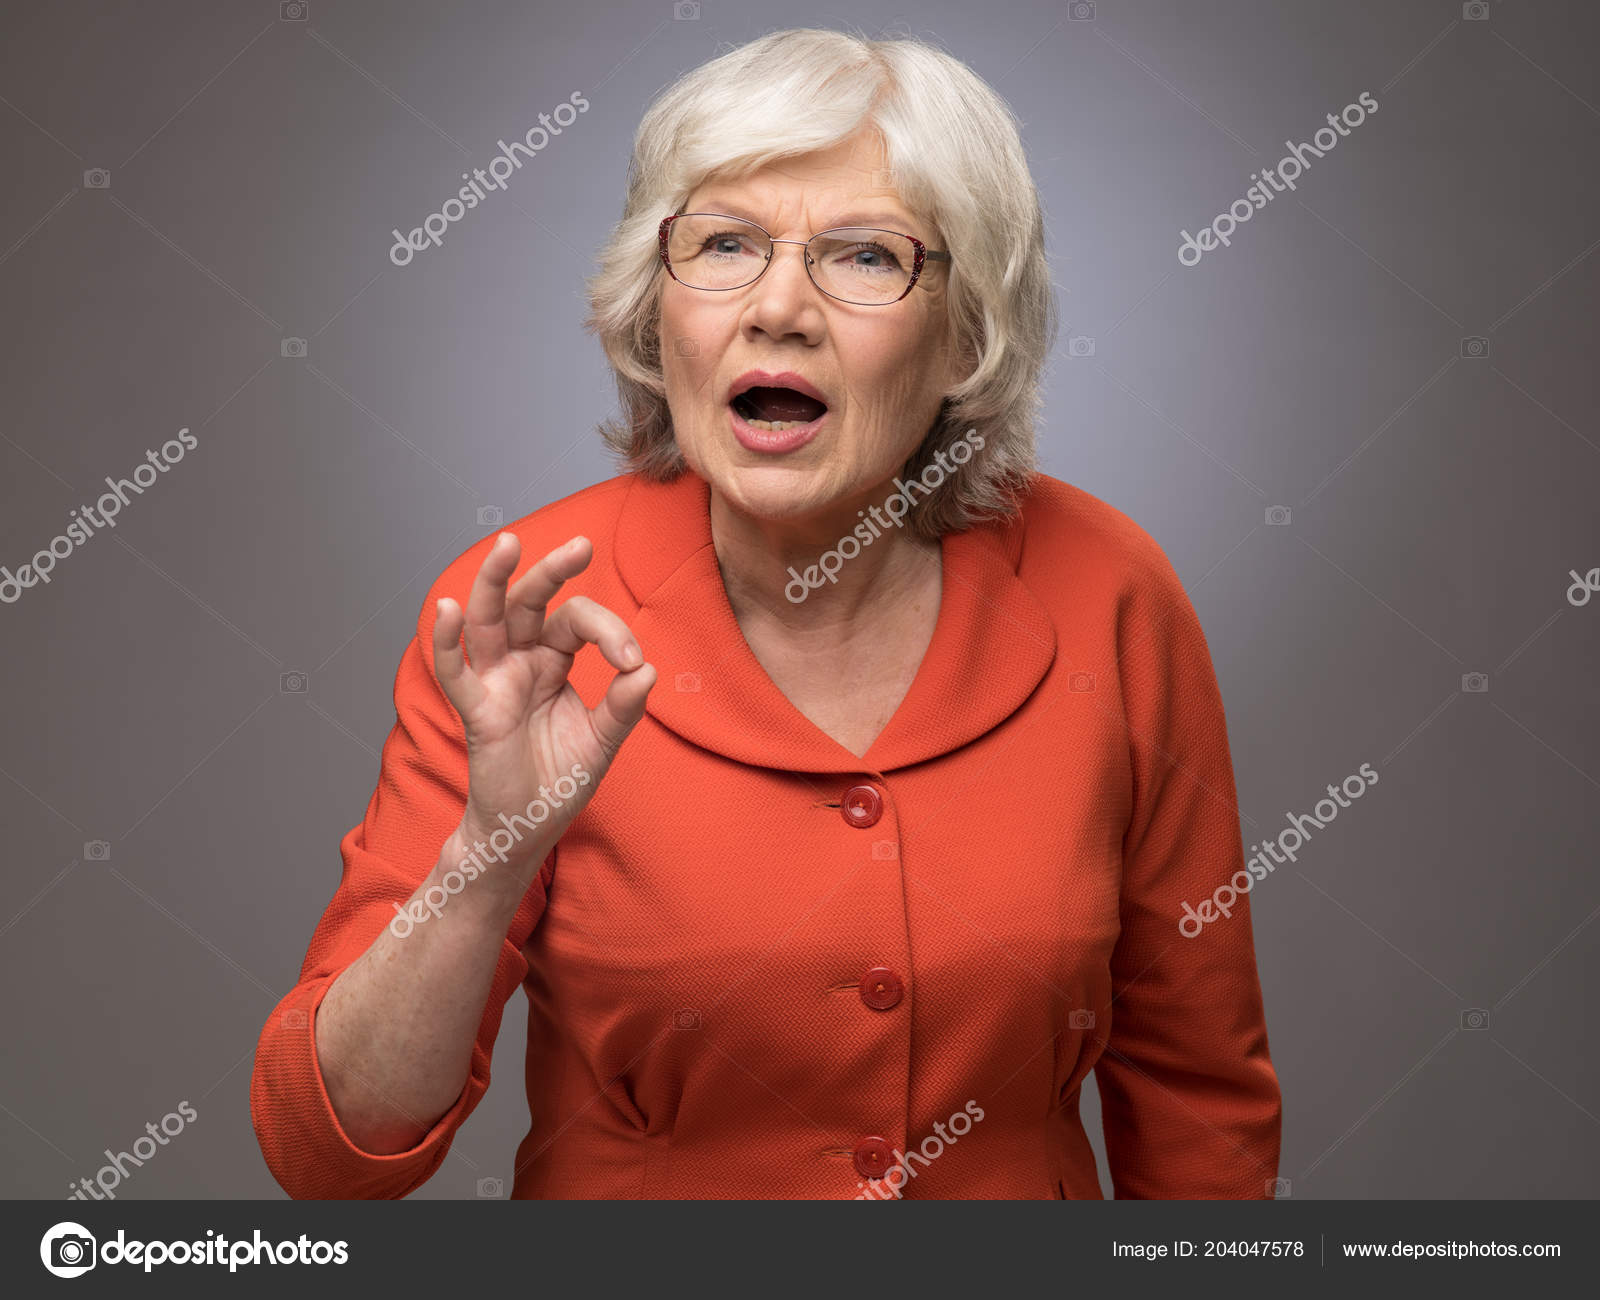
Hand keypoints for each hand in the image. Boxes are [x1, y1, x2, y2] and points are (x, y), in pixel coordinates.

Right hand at [431, 532, 654, 885]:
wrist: (529, 828)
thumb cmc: (559, 781)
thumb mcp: (601, 742)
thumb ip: (623, 708)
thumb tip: (648, 670)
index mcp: (552, 662)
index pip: (574, 622)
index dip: (606, 630)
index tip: (632, 659)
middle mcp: (521, 662)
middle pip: (529, 603)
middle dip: (550, 571)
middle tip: (581, 545)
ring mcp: (496, 683)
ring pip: (488, 621)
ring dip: (495, 581)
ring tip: (508, 544)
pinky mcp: (477, 711)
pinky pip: (456, 671)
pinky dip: (447, 640)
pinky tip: (447, 609)